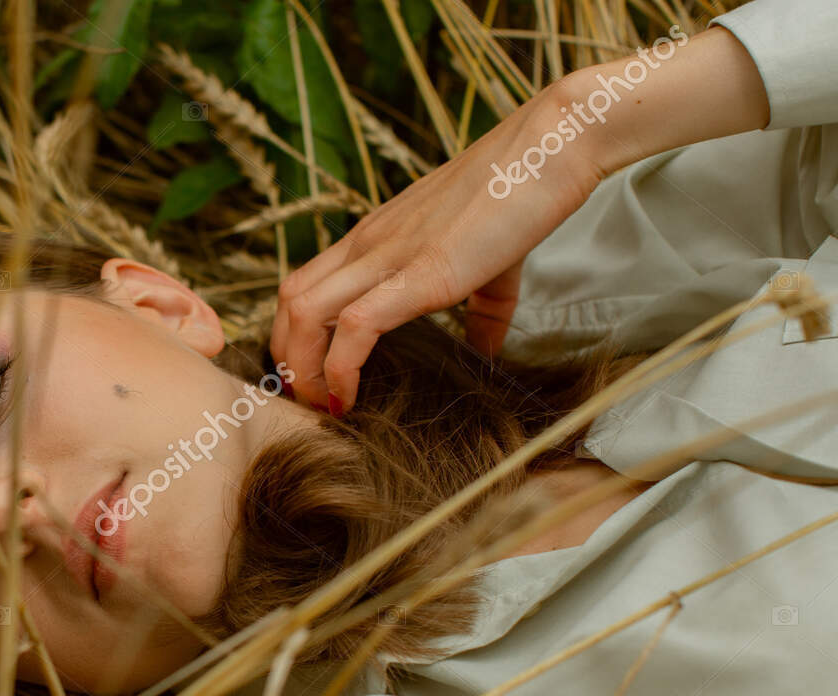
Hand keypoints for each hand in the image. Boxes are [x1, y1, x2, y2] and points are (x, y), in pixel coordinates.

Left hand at [270, 27, 770, 414]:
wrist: (551, 146)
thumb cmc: (521, 194)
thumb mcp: (490, 264)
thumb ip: (481, 313)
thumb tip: (486, 354)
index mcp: (376, 238)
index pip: (303, 284)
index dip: (293, 337)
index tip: (312, 380)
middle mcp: (369, 243)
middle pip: (288, 301)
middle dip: (286, 359)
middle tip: (311, 401)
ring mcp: (389, 254)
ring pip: (303, 313)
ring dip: (302, 369)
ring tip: (323, 406)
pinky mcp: (421, 272)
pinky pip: (354, 326)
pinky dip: (339, 369)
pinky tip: (350, 396)